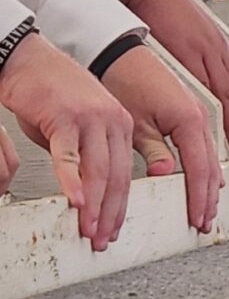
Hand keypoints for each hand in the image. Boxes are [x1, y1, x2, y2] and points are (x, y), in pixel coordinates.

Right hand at [0, 33, 133, 250]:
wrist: (30, 60)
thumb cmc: (52, 93)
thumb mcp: (79, 126)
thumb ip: (87, 155)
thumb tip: (86, 190)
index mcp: (120, 124)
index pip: (127, 173)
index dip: (121, 206)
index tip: (115, 229)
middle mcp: (112, 120)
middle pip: (118, 176)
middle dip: (111, 213)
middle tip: (103, 238)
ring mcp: (90, 117)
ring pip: (99, 170)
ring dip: (94, 205)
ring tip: (89, 229)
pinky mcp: (64, 116)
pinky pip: (70, 155)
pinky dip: (73, 181)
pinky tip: (73, 200)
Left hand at [101, 46, 222, 232]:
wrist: (122, 56)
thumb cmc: (127, 83)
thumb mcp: (136, 122)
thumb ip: (154, 150)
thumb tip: (165, 174)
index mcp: (190, 119)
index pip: (200, 168)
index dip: (199, 197)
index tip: (198, 217)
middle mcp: (199, 116)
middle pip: (211, 165)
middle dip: (209, 197)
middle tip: (205, 221)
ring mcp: (197, 115)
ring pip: (211, 158)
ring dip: (210, 185)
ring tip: (207, 207)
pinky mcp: (190, 114)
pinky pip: (204, 147)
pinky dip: (207, 168)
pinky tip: (206, 179)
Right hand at [121, 0, 228, 156]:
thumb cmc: (162, 10)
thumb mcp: (184, 39)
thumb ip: (193, 59)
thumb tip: (195, 78)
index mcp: (221, 48)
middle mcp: (223, 51)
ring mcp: (213, 51)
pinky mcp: (197, 52)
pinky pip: (216, 85)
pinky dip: (223, 109)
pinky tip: (224, 125)